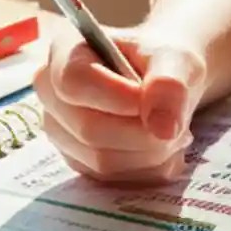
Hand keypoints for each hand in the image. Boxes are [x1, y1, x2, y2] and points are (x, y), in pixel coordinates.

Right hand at [34, 26, 206, 183]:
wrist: (166, 83)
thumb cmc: (164, 62)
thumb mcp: (177, 60)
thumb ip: (170, 85)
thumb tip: (162, 128)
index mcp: (66, 51)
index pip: (74, 81)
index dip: (117, 98)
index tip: (151, 103)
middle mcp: (52, 93)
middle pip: (89, 129)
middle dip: (143, 133)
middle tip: (178, 124)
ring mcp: (61, 131)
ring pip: (102, 161)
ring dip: (150, 154)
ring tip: (175, 133)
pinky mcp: (78, 160)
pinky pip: (111, 180)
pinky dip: (147, 170)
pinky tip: (163, 149)